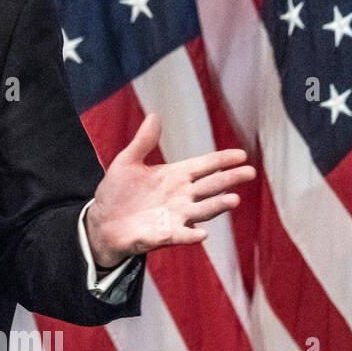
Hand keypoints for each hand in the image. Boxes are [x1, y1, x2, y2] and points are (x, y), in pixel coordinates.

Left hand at [84, 114, 255, 266]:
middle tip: (248, 172)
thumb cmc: (118, 192)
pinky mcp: (164, 234)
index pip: (204, 166)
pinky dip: (191, 235)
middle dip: (229, 179)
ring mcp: (176, 216)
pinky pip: (181, 235)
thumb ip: (143, 141)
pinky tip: (201, 234)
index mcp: (175, 176)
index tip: (241, 155)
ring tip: (233, 199)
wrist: (103, 222)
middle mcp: (181, 196)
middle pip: (210, 186)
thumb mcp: (127, 162)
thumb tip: (154, 115)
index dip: (222, 160)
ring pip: (202, 210)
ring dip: (217, 206)